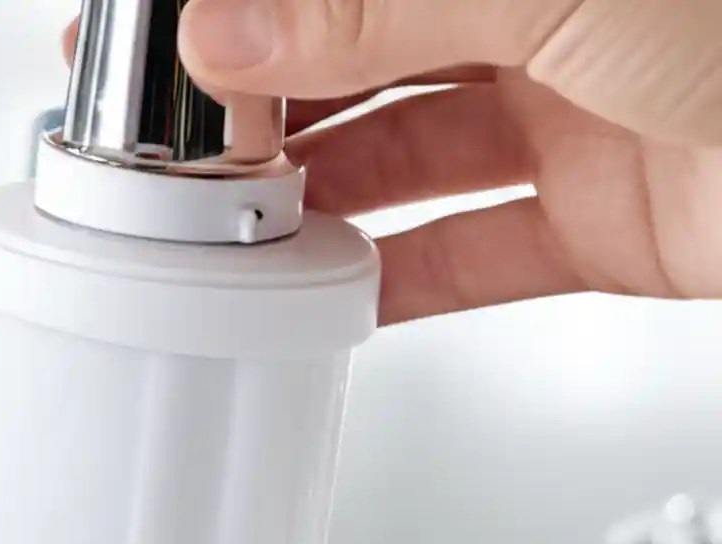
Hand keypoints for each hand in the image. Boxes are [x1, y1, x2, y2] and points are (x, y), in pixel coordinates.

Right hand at [70, 0, 721, 322]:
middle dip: (268, 104)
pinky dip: (398, 281)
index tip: (170, 42)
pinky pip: (471, 254)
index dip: (246, 7)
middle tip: (188, 148)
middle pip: (360, 59)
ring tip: (239, 225)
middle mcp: (536, 15)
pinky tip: (333, 291)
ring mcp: (565, 115)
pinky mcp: (596, 221)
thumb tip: (232, 29)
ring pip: (403, 158)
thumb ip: (373, 12)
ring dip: (320, 196)